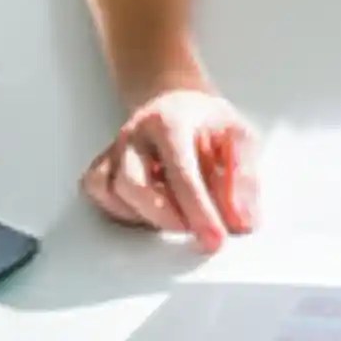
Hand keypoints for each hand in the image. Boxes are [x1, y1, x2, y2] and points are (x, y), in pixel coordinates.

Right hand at [80, 89, 258, 252]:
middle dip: (167, 218)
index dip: (199, 211)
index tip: (215, 239)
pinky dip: (119, 209)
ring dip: (145, 216)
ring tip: (178, 217)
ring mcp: (115, 149)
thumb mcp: (239, 136)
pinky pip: (97, 191)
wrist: (178, 102)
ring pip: (111, 191)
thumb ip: (243, 176)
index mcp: (170, 121)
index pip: (181, 172)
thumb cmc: (208, 122)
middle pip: (133, 184)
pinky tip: (148, 210)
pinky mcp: (104, 163)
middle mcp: (135, 133)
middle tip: (198, 234)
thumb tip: (242, 222)